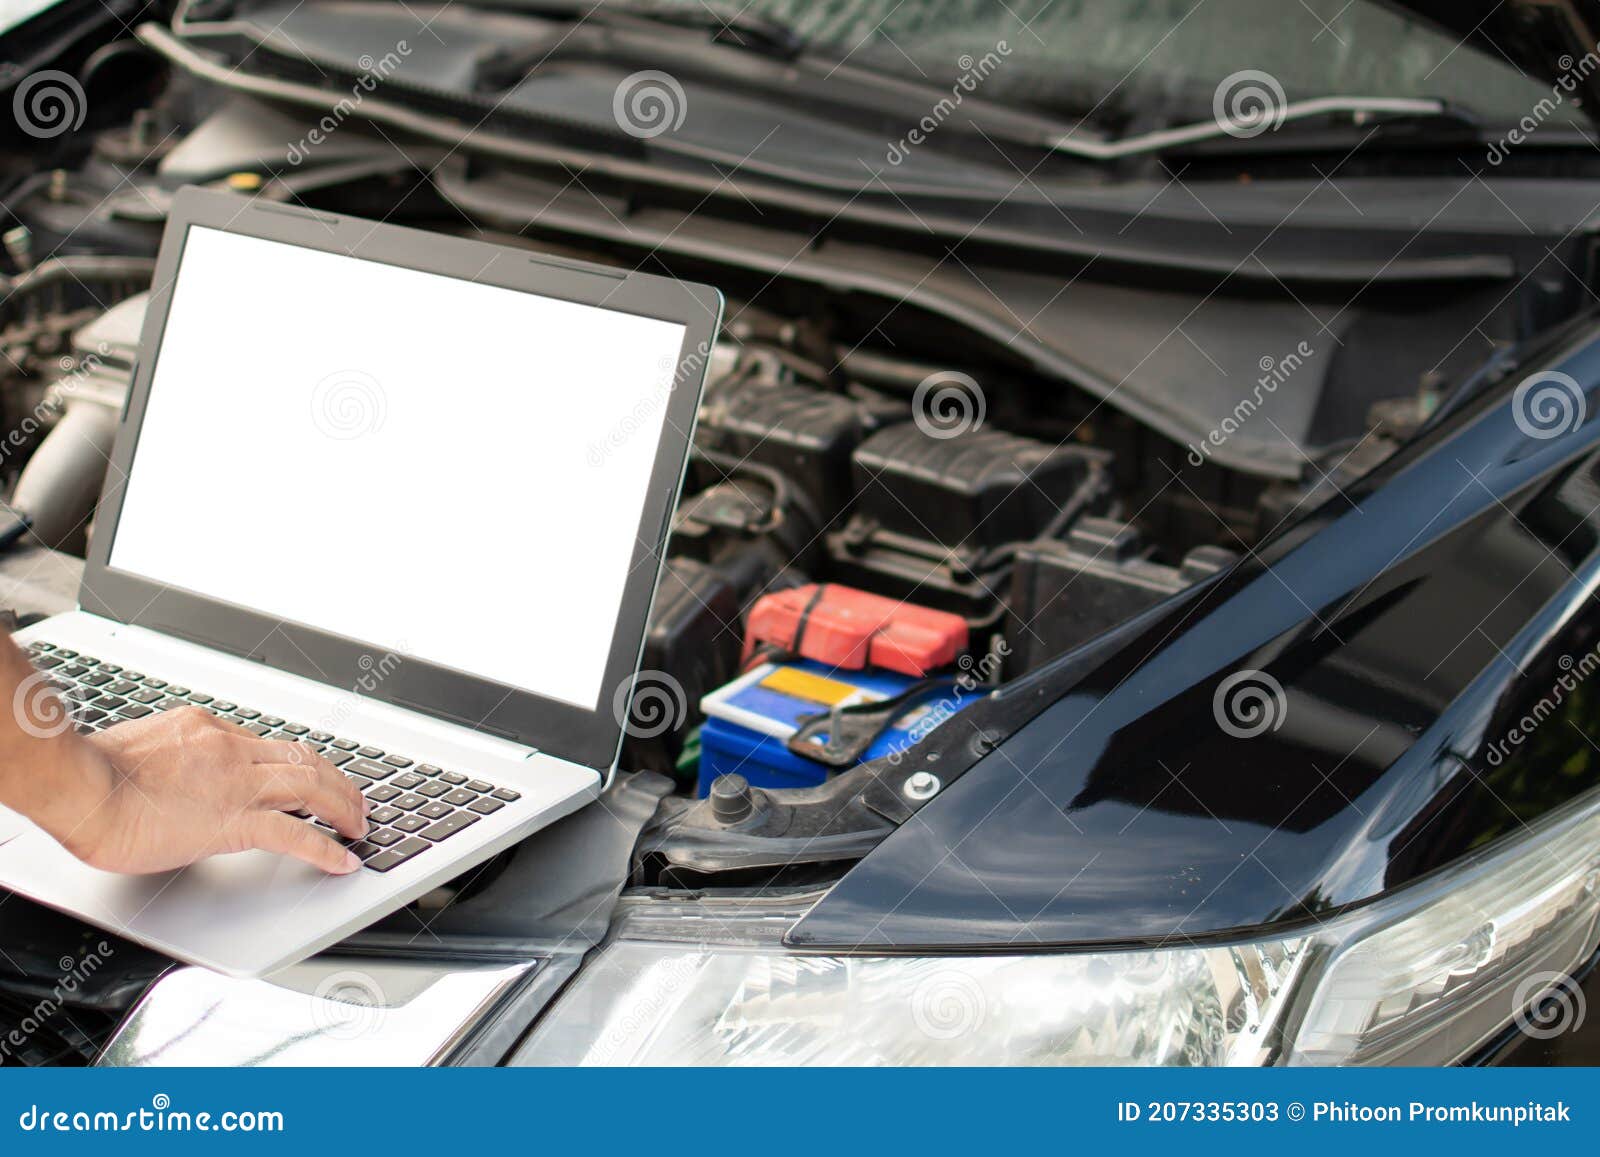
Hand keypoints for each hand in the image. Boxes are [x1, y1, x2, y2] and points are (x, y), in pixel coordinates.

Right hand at [45, 706, 369, 874]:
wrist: (81, 788)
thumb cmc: (92, 776)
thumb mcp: (139, 750)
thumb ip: (168, 759)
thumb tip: (167, 777)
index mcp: (206, 730)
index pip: (266, 745)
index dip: (295, 765)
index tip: (307, 778)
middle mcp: (231, 749)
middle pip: (303, 760)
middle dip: (336, 781)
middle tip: (352, 800)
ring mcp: (237, 783)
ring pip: (311, 787)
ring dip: (343, 807)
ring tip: (358, 826)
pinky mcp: (234, 820)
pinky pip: (294, 833)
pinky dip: (326, 847)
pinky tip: (342, 860)